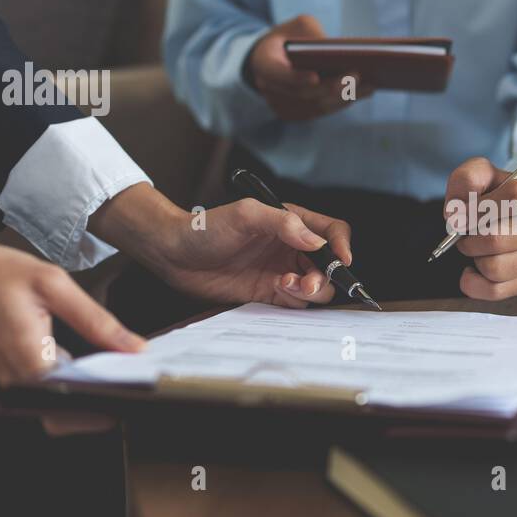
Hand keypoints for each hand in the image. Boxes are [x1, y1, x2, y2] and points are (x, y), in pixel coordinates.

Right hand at [0, 206, 142, 435]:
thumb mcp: (50, 283)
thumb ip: (95, 319)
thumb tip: (133, 346)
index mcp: (31, 361)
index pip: (78, 406)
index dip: (112, 403)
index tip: (138, 388)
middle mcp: (19, 380)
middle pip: (71, 411)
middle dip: (106, 400)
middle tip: (134, 377)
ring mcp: (12, 379)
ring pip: (60, 402)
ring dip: (91, 389)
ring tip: (120, 364)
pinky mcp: (11, 371)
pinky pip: (48, 384)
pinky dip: (73, 376)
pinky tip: (93, 356)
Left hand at [100, 186, 353, 307]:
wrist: (174, 255)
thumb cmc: (205, 228)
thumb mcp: (245, 215)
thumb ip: (282, 223)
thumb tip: (316, 241)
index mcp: (291, 222)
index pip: (331, 231)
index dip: (342, 245)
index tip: (342, 259)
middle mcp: (291, 247)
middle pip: (329, 264)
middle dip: (327, 275)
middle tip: (309, 282)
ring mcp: (282, 270)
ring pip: (317, 286)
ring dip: (311, 289)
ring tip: (288, 286)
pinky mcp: (270, 292)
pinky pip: (297, 301)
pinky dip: (296, 300)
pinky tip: (277, 290)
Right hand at [247, 14, 373, 120]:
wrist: (272, 58)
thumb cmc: (290, 37)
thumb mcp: (299, 26)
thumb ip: (314, 35)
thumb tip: (340, 54)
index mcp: (264, 63)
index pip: (277, 74)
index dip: (295, 78)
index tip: (315, 78)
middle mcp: (269, 89)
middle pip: (303, 94)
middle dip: (331, 87)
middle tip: (357, 76)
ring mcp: (281, 105)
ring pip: (316, 106)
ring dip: (344, 97)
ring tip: (369, 86)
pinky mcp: (296, 115)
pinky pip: (321, 111)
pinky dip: (342, 102)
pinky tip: (363, 92)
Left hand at [444, 158, 516, 299]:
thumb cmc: (501, 195)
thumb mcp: (485, 175)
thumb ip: (468, 179)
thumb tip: (456, 215)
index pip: (516, 196)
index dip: (479, 207)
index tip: (463, 213)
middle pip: (498, 238)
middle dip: (469, 237)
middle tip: (464, 233)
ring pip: (495, 267)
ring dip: (474, 258)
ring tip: (475, 247)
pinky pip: (495, 289)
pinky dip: (474, 282)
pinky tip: (474, 268)